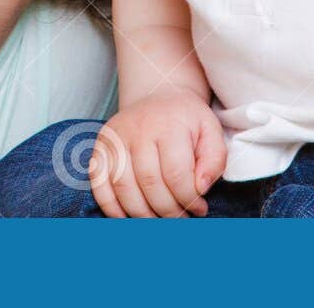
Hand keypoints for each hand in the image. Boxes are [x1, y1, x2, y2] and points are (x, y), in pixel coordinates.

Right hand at [90, 89, 225, 217]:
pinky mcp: (100, 147)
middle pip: (150, 184)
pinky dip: (110, 206)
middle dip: (168, 211)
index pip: (176, 175)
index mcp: (168, 125)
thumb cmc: (186, 119)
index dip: (189, 200)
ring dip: (143, 214)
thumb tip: (201, 188)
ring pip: (124, 188)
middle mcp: (138, 130)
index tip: (199, 209)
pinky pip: (99, 183)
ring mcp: (115, 138)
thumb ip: (214, 159)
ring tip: (159, 219)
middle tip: (180, 219)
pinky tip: (127, 217)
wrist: (158, 93)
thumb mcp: (211, 131)